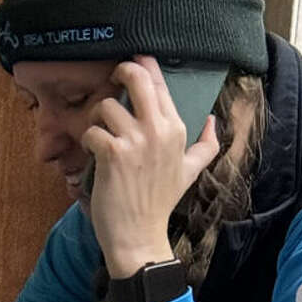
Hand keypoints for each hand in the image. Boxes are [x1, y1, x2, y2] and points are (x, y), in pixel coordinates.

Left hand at [83, 56, 218, 279]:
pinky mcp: (112, 154)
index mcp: (176, 128)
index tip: (131, 65)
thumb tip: (213, 121)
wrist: (140, 236)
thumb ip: (206, 145)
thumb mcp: (191, 172)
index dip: (143, 66)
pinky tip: (92, 152)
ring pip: (107, 105)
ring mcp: (135, 141)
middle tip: (112, 78)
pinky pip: (92, 130)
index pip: (159, 83)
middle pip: (137, 77)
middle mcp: (158, 129)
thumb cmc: (160, 204)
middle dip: (121, 71)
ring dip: (97, 117)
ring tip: (99, 132)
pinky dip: (87, 139)